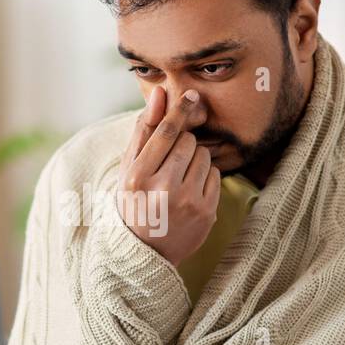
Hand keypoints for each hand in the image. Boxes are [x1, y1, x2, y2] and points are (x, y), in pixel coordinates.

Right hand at [117, 85, 220, 266]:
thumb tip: (160, 93)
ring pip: (203, 156)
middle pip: (187, 141)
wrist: (146, 251)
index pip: (164, 133)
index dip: (180, 110)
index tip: (192, 96)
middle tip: (171, 162)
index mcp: (137, 177)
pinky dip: (205, 177)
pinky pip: (214, 175)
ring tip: (179, 178)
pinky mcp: (206, 212)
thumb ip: (144, 130)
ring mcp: (187, 202)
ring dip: (195, 159)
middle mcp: (162, 190)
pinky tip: (190, 191)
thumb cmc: (135, 200)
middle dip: (183, 144)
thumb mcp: (129, 167)